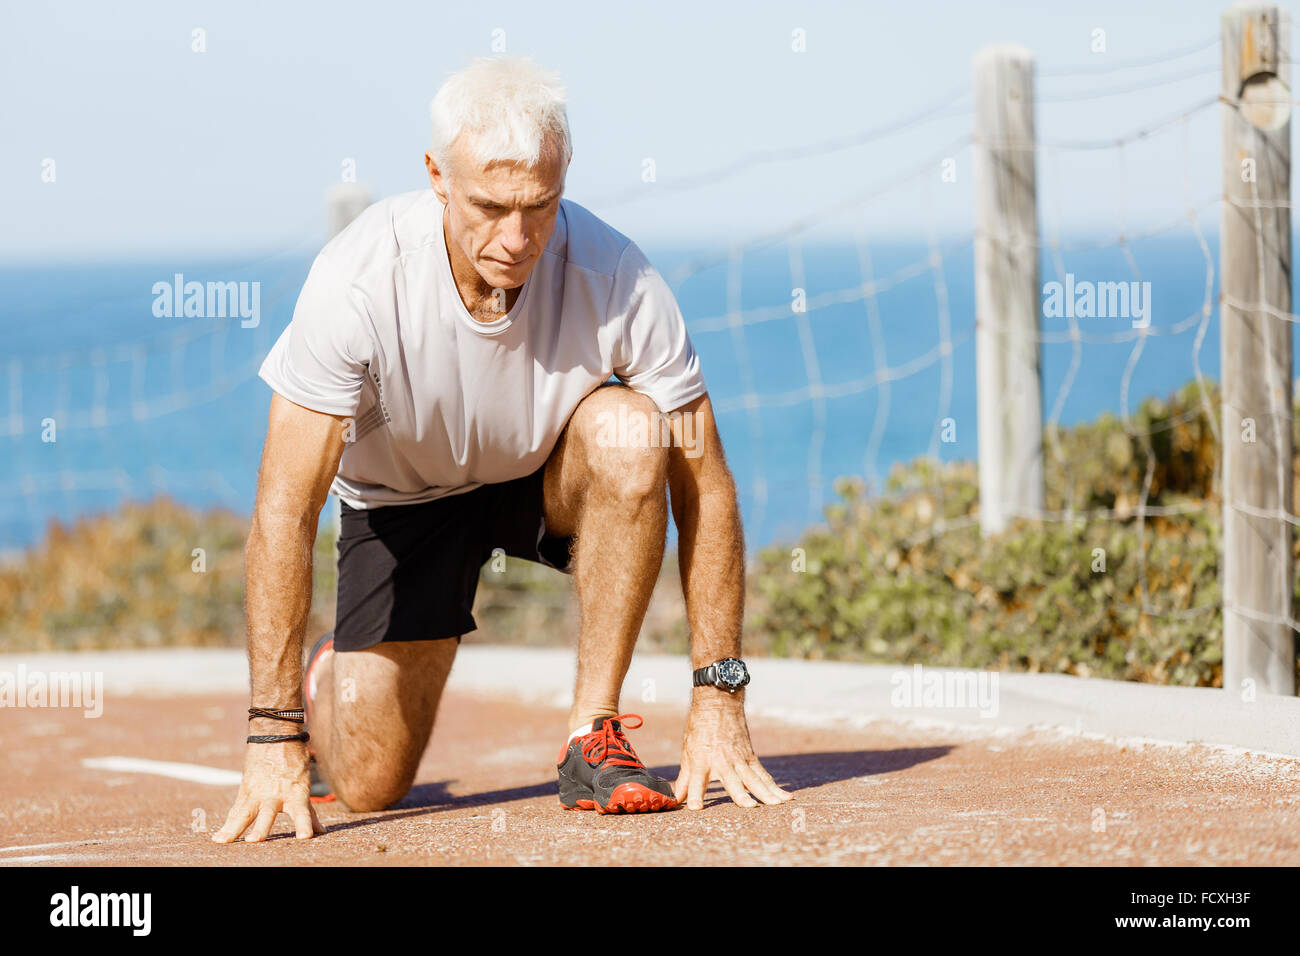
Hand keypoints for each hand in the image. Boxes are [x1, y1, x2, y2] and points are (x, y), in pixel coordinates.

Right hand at [212, 739, 324, 842]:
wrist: (275, 736)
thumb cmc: (294, 762)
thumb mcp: (303, 785)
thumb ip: (309, 811)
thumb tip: (320, 831)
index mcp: (296, 794)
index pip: (302, 812)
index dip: (304, 825)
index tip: (305, 837)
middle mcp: (275, 796)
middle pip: (267, 815)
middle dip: (261, 829)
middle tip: (253, 840)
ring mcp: (258, 793)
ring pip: (245, 814)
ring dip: (234, 828)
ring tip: (222, 840)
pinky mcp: (245, 791)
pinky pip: (236, 810)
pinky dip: (228, 823)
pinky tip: (219, 837)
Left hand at [673, 688, 792, 809]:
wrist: (718, 704)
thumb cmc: (700, 730)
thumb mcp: (687, 753)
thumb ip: (684, 781)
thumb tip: (676, 800)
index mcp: (701, 760)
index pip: (697, 781)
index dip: (696, 794)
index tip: (696, 808)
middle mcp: (722, 761)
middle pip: (732, 780)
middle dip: (740, 794)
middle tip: (749, 806)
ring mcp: (739, 759)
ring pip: (754, 779)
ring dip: (765, 792)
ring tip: (775, 804)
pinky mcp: (750, 757)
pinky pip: (763, 775)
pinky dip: (775, 787)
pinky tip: (785, 797)